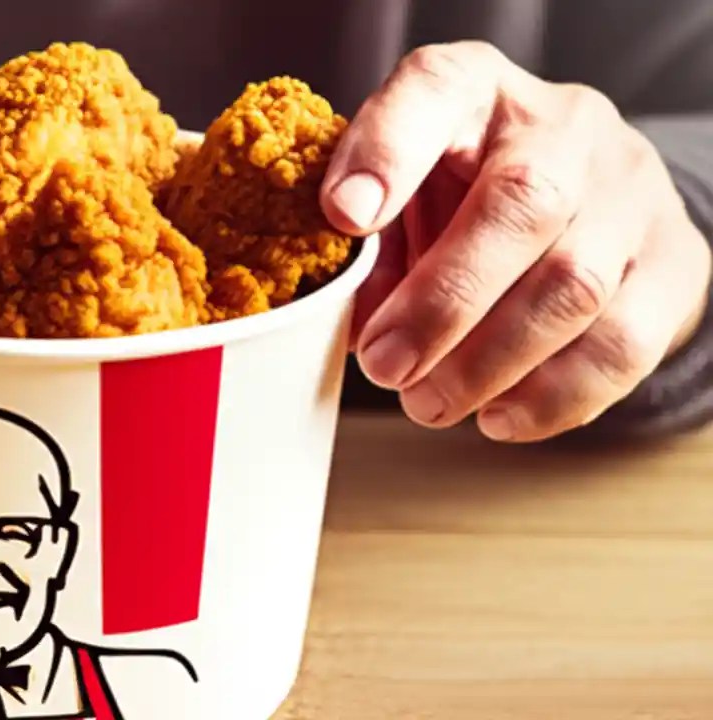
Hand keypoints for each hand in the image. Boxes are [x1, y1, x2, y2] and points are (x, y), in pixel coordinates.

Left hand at [322, 42, 712, 442]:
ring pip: (575, 284)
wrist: (587, 197)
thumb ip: (371, 243)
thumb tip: (353, 328)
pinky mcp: (672, 265)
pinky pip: (623, 344)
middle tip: (385, 366)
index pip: (437, 89)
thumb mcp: (403, 192)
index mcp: (475, 91)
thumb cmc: (464, 194)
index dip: (386, 152)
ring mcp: (629, 195)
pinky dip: (553, 397)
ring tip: (428, 403)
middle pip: (523, 203)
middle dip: (443, 302)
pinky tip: (498, 418)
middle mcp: (564, 128)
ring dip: (489, 363)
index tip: (343, 216)